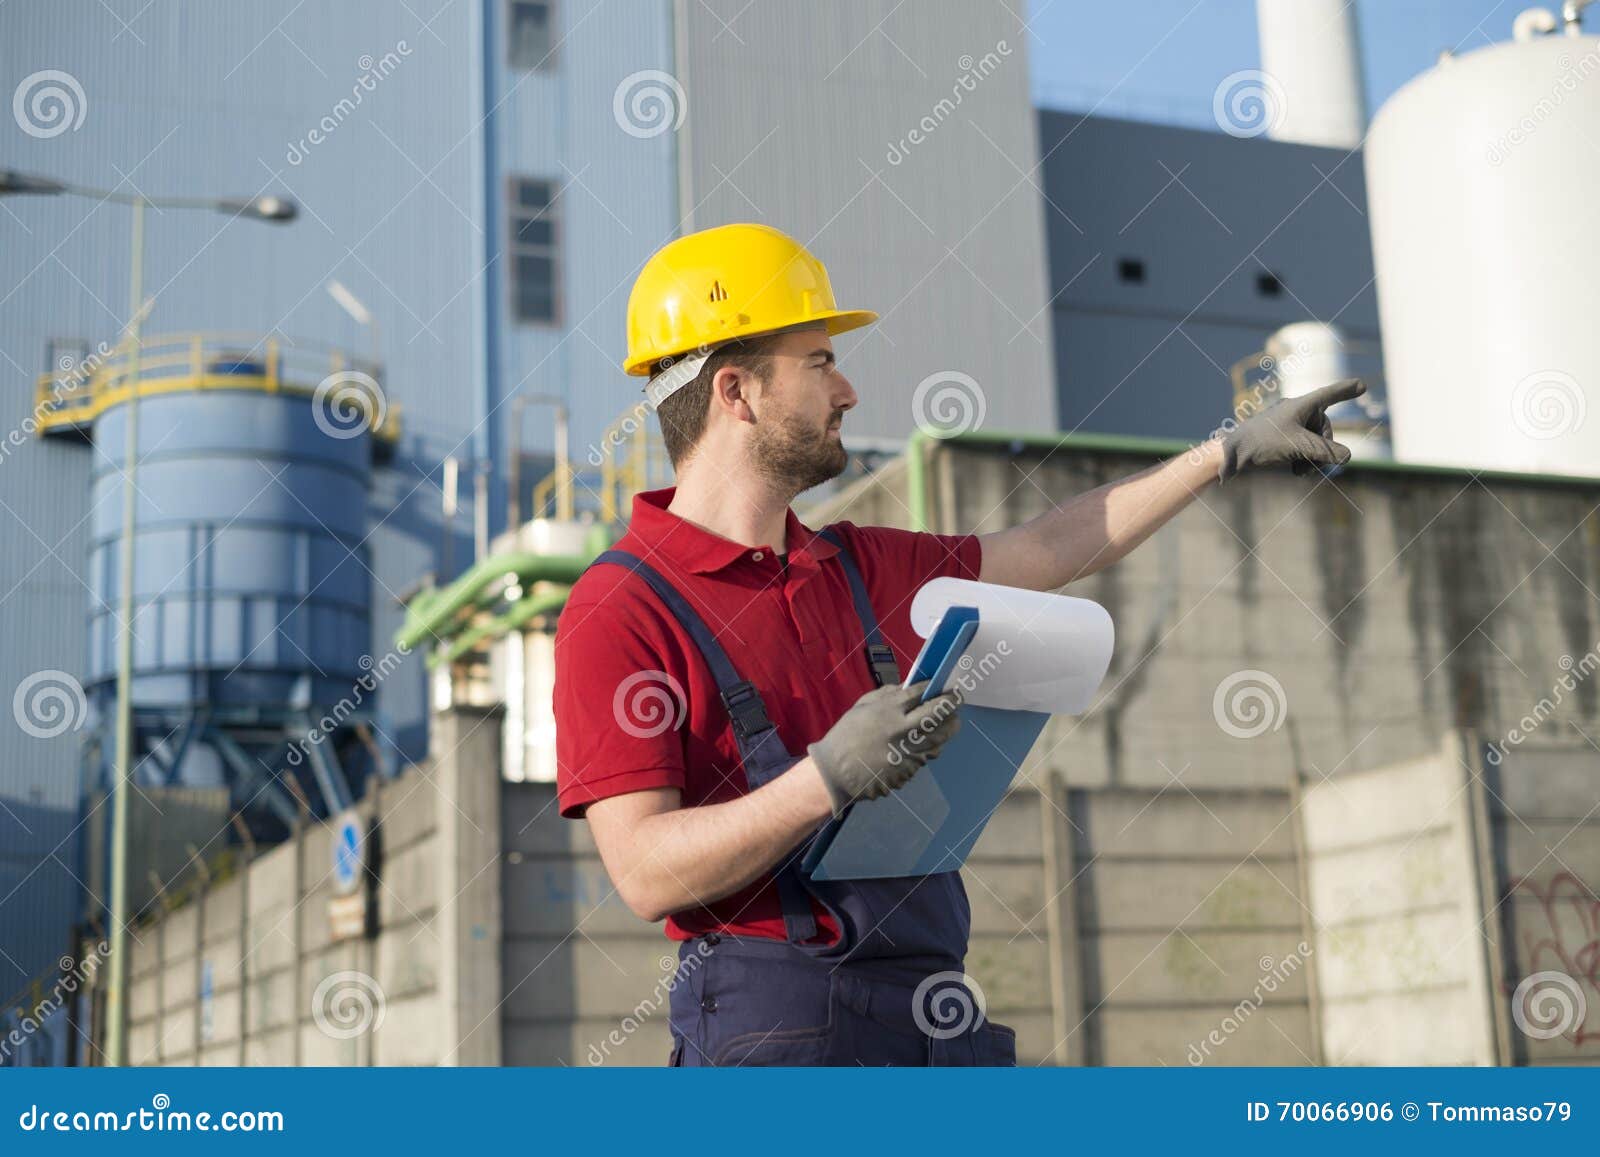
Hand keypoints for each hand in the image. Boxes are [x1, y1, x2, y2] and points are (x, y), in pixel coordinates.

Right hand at [807, 682, 961, 817]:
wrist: (835, 772)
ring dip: (947, 727)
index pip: (920, 694)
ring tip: (951, 720)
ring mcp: (908, 754)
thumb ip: (887, 696)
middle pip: (938, 714)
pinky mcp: (909, 770)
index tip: (944, 686)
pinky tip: (924, 743)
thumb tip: (909, 688)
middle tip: (956, 699)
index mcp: (888, 712)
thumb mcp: (862, 707)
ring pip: (939, 738)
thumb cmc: (846, 736)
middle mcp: (902, 732)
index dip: (935, 688)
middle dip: (951, 704)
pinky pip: (925, 756)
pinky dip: (929, 747)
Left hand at [1218, 378, 1366, 482]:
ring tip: (1301, 472)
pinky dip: (1304, 461)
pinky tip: (1295, 472)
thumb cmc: (1261, 443)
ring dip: (1313, 459)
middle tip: (1311, 465)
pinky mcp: (1282, 440)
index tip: (1361, 385)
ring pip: (1315, 443)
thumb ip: (1326, 451)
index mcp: (1300, 405)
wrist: (1231, 456)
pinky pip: (1304, 450)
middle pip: (1325, 430)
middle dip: (1323, 450)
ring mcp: (1289, 426)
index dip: (1346, 391)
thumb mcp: (1298, 447)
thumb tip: (1348, 457)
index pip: (1329, 395)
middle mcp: (1296, 412)